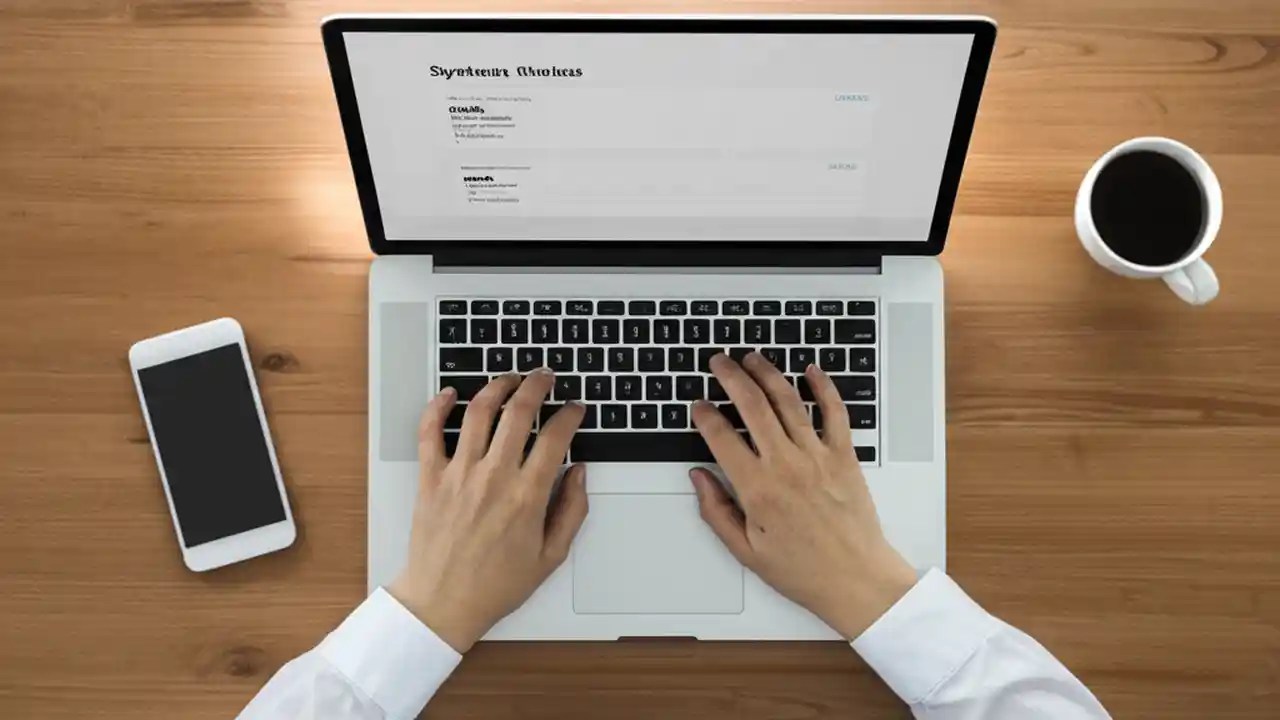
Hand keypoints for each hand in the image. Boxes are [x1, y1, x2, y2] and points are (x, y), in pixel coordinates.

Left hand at [389, 370, 587, 651]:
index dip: (570, 415)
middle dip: (536, 385)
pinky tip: (451, 393)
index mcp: (527, 496)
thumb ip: (572, 510)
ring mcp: (459, 474)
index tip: (574, 408)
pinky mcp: (430, 478)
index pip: (555, 437)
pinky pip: (430, 431)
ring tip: (509, 378)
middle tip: (545, 377)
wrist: (442, 603)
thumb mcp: (551, 556)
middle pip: (518, 412)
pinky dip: (438, 406)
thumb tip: (580, 472)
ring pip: (478, 412)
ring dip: (497, 386)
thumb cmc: (496, 585)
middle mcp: (494, 477)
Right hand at [690, 353, 917, 638]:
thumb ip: (716, 511)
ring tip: (753, 358)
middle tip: (720, 362)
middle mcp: (785, 465)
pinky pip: (834, 412)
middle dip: (731, 376)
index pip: (721, 436)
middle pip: (751, 405)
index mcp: (756, 489)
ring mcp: (817, 457)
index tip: (698, 405)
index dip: (704, 415)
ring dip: (767, 373)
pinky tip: (811, 371)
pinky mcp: (844, 456)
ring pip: (788, 400)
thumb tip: (698, 477)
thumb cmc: (802, 571)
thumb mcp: (745, 550)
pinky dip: (823, 387)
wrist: (856, 580)